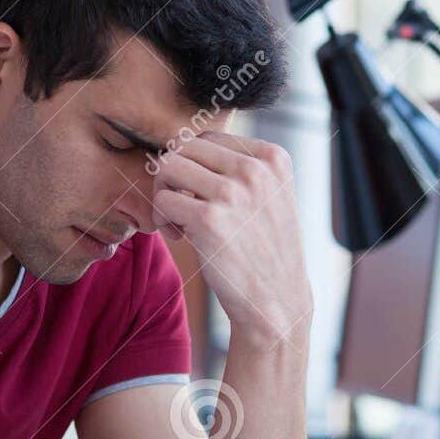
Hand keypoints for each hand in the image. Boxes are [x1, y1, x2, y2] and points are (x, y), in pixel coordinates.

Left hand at [150, 132, 312, 348]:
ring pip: (166, 166)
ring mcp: (232, 192)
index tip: (203, 196)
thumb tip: (180, 143)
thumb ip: (238, 166)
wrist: (277, 302)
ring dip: (164, 194)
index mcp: (272, 156)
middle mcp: (255, 169)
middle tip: (183, 208)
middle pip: (183, 146)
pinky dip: (162, 219)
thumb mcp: (269, 195)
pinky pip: (162, 200)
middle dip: (174, 175)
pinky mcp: (209, 219)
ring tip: (180, 221)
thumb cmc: (264, 249)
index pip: (207, 136)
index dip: (194, 165)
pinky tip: (180, 237)